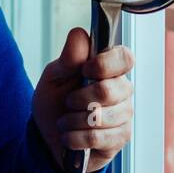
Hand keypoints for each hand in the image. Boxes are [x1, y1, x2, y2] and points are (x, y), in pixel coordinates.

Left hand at [31, 27, 134, 172]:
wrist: (48, 135)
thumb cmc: (55, 102)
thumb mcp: (54, 77)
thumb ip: (68, 58)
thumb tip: (80, 34)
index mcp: (109, 68)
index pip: (125, 58)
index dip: (105, 64)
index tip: (84, 70)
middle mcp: (122, 89)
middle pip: (109, 90)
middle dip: (78, 98)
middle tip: (68, 101)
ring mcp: (124, 115)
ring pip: (102, 117)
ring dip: (74, 121)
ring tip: (65, 122)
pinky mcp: (120, 138)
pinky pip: (99, 138)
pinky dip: (76, 138)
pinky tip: (70, 137)